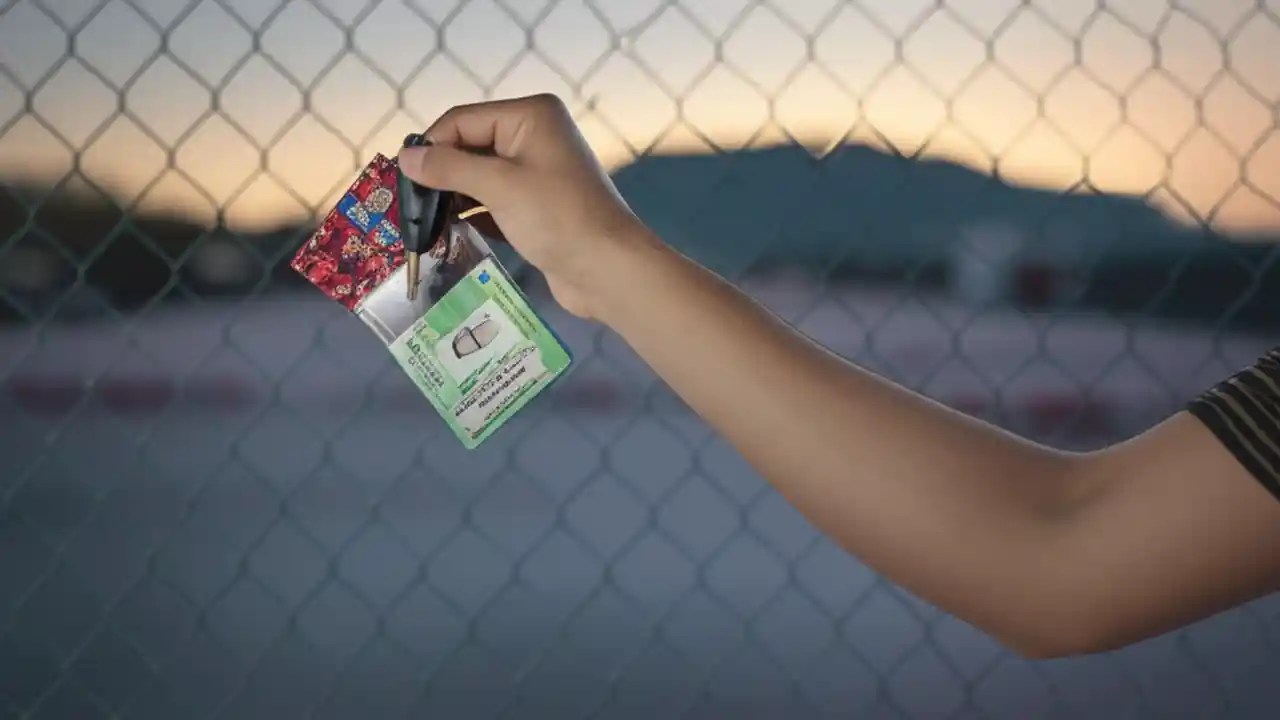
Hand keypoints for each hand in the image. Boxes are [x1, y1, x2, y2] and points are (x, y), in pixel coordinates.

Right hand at [397, 94, 655, 318]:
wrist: (607, 269)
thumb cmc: (557, 218)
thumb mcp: (498, 186)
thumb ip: (449, 168)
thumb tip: (406, 158)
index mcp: (530, 116)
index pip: (463, 120)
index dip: (430, 146)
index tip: (400, 178)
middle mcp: (534, 136)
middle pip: (469, 147)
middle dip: (439, 174)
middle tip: (406, 204)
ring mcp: (537, 173)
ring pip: (478, 178)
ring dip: (452, 198)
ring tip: (421, 222)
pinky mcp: (536, 207)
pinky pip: (492, 202)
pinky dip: (471, 215)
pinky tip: (447, 233)